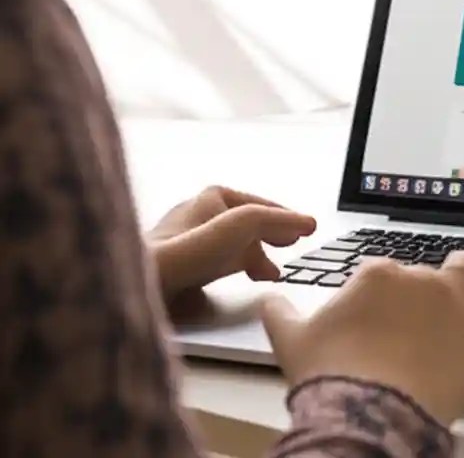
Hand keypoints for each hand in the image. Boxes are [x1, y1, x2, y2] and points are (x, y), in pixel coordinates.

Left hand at [149, 185, 315, 299]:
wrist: (136, 286)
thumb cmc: (184, 253)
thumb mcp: (242, 225)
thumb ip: (277, 222)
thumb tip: (307, 222)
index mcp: (209, 197)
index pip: (258, 206)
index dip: (284, 218)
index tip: (304, 230)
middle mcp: (194, 214)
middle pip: (244, 225)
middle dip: (268, 237)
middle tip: (288, 247)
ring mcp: (182, 241)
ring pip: (228, 245)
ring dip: (250, 255)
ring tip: (266, 272)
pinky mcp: (172, 268)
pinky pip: (211, 264)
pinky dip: (229, 269)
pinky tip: (233, 281)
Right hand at [260, 251, 463, 425]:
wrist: (367, 412)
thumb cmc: (329, 375)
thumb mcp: (291, 340)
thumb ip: (281, 313)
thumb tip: (268, 300)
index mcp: (379, 276)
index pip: (387, 271)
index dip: (386, 291)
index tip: (382, 307)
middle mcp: (422, 283)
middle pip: (437, 269)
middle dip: (439, 276)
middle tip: (441, 283)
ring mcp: (456, 310)